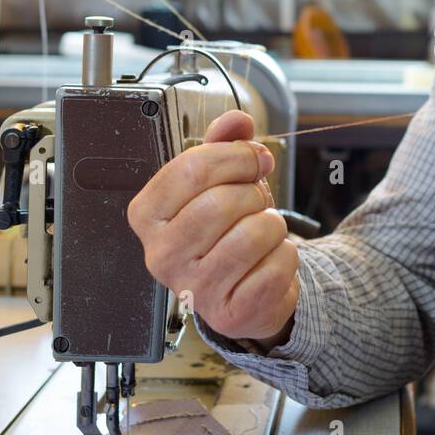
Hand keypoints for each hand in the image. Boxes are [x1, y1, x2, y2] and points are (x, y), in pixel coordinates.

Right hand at [128, 109, 298, 345]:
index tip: (254, 159)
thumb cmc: (226, 231)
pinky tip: (267, 261)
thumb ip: (225, 145)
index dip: (237, 156)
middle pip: (224, 201)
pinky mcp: (230, 314)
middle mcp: (161, 255)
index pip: (192, 168)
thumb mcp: (220, 181)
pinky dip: (286, 255)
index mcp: (148, 215)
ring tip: (261, 233)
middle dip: (255, 194)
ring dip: (273, 225)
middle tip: (255, 204)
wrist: (244, 289)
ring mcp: (193, 288)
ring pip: (256, 232)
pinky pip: (278, 265)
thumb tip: (236, 120)